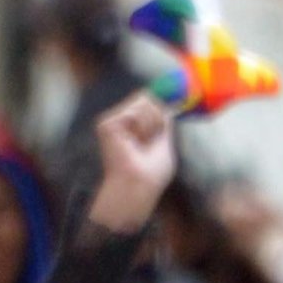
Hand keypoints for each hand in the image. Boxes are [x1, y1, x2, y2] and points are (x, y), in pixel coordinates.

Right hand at [89, 92, 177, 232]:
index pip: (147, 101)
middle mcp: (120, 123)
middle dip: (157, 116)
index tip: (176, 99)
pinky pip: (135, 111)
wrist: (138, 185)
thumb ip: (164, 123)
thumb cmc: (151, 175)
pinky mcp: (107, 124)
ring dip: (152, 123)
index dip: (159, 101)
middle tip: (154, 137)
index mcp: (132, 128)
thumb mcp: (164, 142)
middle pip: (146, 97)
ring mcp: (113, 122)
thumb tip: (169, 104)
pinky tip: (135, 143)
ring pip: (143, 101)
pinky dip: (142, 126)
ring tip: (144, 144)